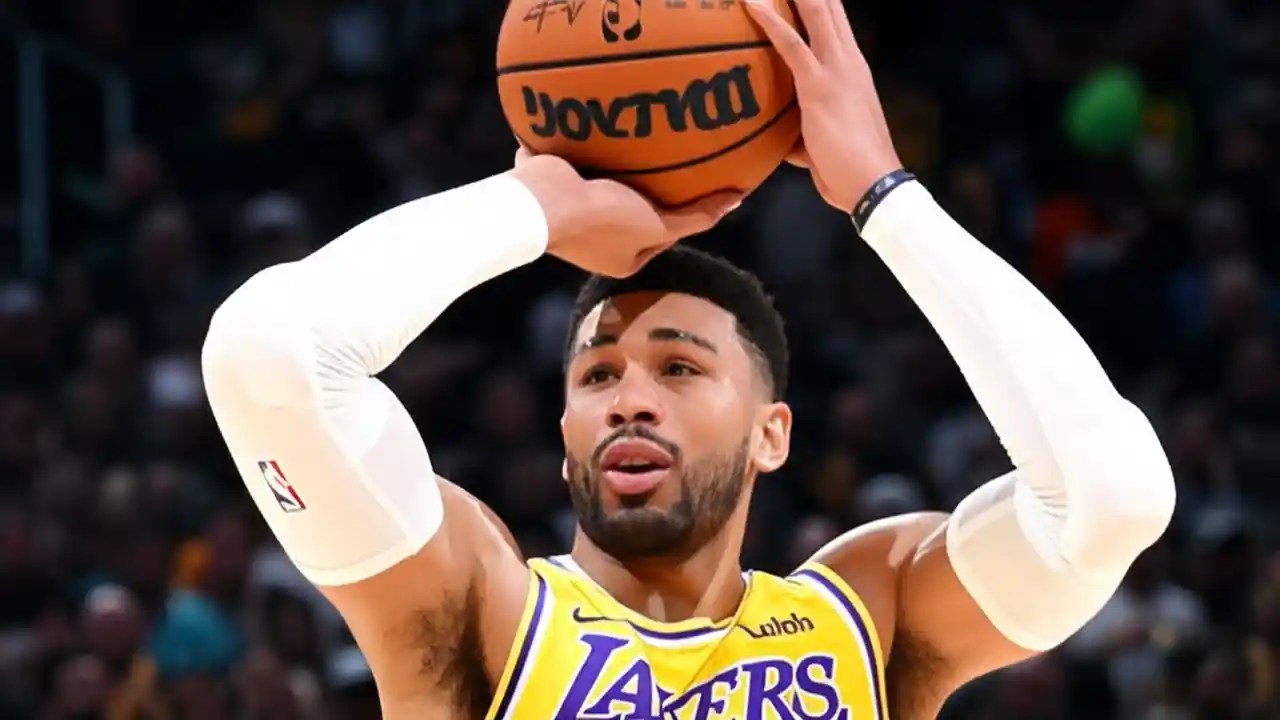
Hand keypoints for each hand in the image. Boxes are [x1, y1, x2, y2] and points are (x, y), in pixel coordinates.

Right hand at [508, 147, 741, 277]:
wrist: (542, 202)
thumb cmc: (605, 220)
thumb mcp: (659, 225)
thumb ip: (696, 217)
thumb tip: (736, 200)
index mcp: (620, 258)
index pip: (662, 233)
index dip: (681, 210)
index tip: (698, 183)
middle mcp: (596, 240)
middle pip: (634, 209)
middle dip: (650, 185)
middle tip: (673, 152)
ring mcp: (571, 212)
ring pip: (605, 184)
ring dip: (621, 163)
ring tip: (643, 131)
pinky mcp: (553, 183)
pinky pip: (578, 159)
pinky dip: (589, 144)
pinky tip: (608, 120)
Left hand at [745, 0, 902, 211]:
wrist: (871, 185)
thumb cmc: (848, 170)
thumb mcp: (820, 144)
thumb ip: (801, 132)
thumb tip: (785, 141)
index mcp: (851, 68)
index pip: (834, 19)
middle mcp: (847, 60)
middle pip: (827, 5)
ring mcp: (835, 69)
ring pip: (813, 12)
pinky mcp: (819, 86)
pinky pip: (791, 44)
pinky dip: (769, 20)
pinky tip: (750, 2)